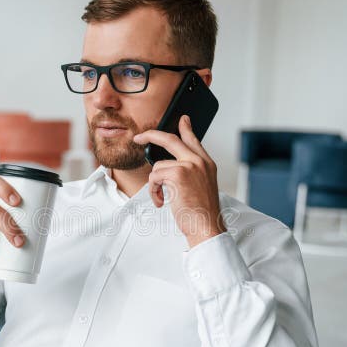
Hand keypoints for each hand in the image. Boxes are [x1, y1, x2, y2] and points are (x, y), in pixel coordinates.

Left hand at [133, 115, 225, 247]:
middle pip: (171, 139)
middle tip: (139, 138)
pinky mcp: (178, 174)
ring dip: (155, 184)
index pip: (194, 140)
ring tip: (163, 198)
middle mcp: (200, 161)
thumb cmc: (202, 212)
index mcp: (207, 164)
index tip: (182, 119)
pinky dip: (154, 191)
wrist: (206, 227)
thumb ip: (191, 172)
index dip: (186, 128)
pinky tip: (162, 201)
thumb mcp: (201, 187)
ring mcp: (189, 165)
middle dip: (151, 135)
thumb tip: (171, 167)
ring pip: (158, 166)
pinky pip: (155, 177)